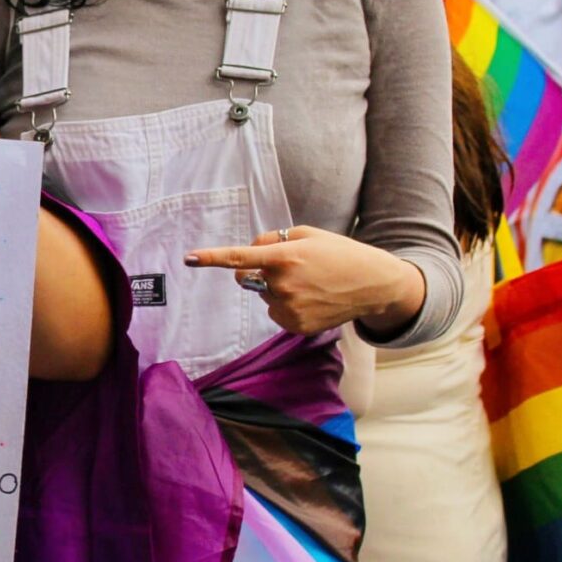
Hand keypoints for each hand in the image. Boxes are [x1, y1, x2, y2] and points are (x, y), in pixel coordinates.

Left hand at [184, 226, 424, 337]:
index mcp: (285, 257)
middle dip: (255, 272)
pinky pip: (275, 312)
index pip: (240, 258)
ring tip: (309, 283)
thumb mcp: (308, 235)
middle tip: (284, 265)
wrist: (373, 284)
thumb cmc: (339, 253)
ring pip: (262, 296)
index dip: (211, 258)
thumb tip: (249, 253)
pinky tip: (311, 299)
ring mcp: (289, 308)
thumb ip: (273, 240)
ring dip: (275, 288)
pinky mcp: (295, 326)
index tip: (188, 258)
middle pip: (247, 278)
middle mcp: (283, 284)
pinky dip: (286, 305)